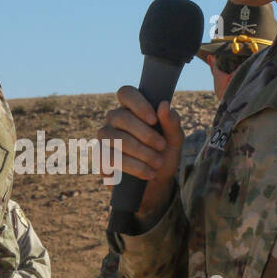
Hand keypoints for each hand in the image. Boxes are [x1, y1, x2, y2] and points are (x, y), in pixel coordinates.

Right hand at [98, 88, 183, 224]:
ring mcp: (105, 138)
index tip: (154, 119)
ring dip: (140, 151)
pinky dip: (134, 167)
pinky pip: (111, 158)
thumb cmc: (164, 155)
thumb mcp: (175, 140)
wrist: (157, 184)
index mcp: (131, 109)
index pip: (126, 93)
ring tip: (158, 163)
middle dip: (145, 134)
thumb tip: (164, 105)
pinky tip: (148, 173)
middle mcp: (114, 120)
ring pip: (116, 138)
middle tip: (162, 147)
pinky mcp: (101, 158)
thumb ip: (172, 122)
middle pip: (122, 117)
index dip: (138, 104)